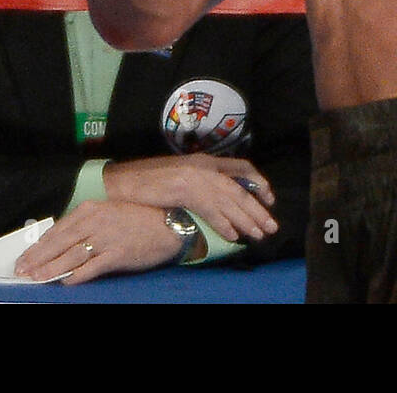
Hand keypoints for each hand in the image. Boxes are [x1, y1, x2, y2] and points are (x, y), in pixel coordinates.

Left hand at [13, 200, 187, 283]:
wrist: (168, 223)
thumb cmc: (138, 218)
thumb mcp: (108, 213)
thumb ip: (85, 225)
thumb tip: (61, 243)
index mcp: (90, 210)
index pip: (57, 231)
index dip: (38, 246)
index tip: (24, 257)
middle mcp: (95, 222)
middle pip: (59, 244)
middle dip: (37, 259)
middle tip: (21, 271)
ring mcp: (105, 238)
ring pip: (71, 256)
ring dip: (51, 269)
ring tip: (36, 278)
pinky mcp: (117, 254)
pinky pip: (92, 267)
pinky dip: (77, 275)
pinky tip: (65, 282)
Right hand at [102, 154, 276, 242]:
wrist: (124, 181)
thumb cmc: (149, 179)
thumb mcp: (181, 173)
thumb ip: (201, 180)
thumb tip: (219, 199)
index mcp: (204, 160)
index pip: (240, 166)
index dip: (257, 181)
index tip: (268, 197)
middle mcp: (203, 167)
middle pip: (238, 188)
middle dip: (257, 209)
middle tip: (271, 225)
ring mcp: (194, 178)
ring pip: (228, 201)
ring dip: (246, 220)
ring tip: (258, 234)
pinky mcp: (184, 191)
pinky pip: (210, 210)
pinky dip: (223, 223)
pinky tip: (233, 236)